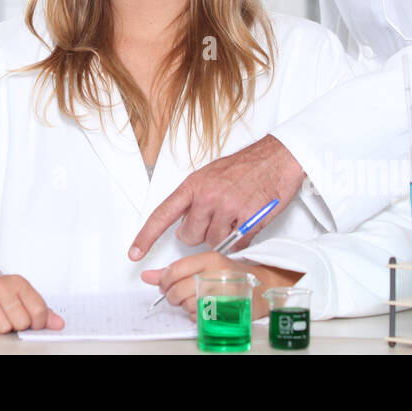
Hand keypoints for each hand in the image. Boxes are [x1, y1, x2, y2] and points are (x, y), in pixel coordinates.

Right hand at [0, 274, 63, 333]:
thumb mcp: (22, 298)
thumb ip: (42, 311)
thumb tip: (59, 324)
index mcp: (19, 283)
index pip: (39, 310)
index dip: (38, 324)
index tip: (33, 324)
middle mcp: (2, 285)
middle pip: (21, 322)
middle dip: (17, 326)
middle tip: (10, 318)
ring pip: (3, 328)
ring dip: (0, 328)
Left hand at [129, 135, 304, 259]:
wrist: (277, 157)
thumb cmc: (245, 166)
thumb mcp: (211, 175)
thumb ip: (195, 198)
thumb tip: (184, 223)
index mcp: (194, 185)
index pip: (163, 214)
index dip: (146, 236)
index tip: (134, 253)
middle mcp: (207, 196)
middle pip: (190, 236)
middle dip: (200, 234)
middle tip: (216, 219)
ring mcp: (228, 207)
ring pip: (214, 242)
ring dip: (223, 236)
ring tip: (236, 216)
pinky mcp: (248, 219)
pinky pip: (237, 244)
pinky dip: (242, 239)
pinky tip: (247, 221)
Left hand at [142, 252, 295, 320]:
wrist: (261, 287)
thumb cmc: (231, 275)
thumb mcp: (204, 265)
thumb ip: (174, 270)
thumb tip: (147, 276)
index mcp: (209, 259)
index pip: (174, 270)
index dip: (164, 281)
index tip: (165, 284)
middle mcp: (215, 275)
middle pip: (177, 290)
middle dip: (173, 296)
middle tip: (178, 294)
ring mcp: (220, 294)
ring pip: (186, 305)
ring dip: (185, 306)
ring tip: (195, 300)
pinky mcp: (224, 310)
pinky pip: (197, 317)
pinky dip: (195, 316)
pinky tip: (203, 308)